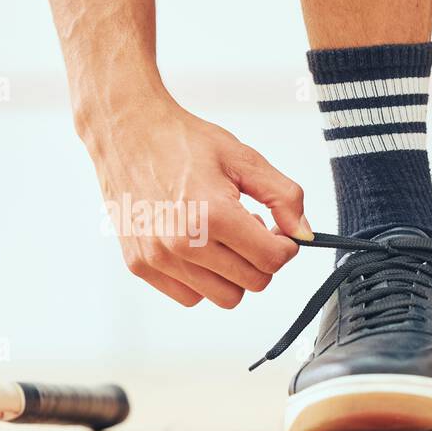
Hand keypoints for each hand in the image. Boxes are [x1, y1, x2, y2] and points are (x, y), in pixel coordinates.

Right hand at [83, 99, 309, 307]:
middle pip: (252, 284)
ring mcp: (158, 258)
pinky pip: (188, 297)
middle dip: (259, 259)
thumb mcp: (244, 159)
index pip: (272, 260)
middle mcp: (182, 243)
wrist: (127, 133)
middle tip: (246, 229)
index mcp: (213, 215)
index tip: (277, 232)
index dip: (284, 247)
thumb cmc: (181, 141)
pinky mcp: (140, 265)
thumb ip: (283, 197)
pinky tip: (195, 246)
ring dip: (231, 273)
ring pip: (222, 297)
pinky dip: (200, 280)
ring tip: (218, 237)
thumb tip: (304, 234)